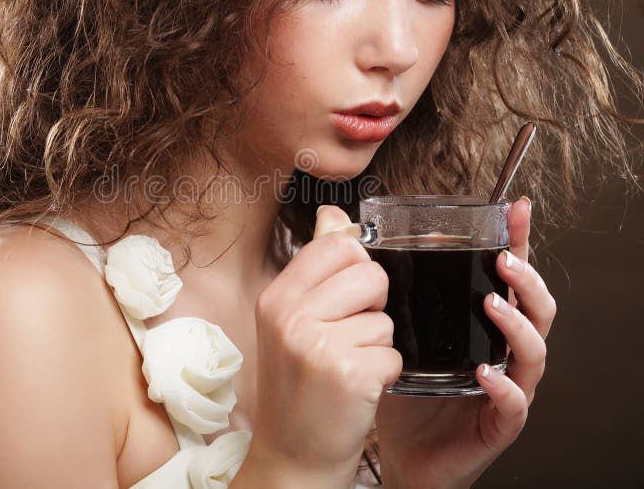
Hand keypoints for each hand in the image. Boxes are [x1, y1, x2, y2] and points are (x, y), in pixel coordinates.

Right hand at [241, 205, 401, 487]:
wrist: (292, 456)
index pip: (337, 244)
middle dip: (373, 306)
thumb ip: (317, 265)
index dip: (356, 268)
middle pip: (370, 274)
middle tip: (346, 337)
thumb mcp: (292, 320)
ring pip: (386, 318)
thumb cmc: (297, 386)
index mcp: (276, 297)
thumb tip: (335, 214)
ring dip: (377, 345)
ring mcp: (317, 346)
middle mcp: (290, 317)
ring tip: (347, 367)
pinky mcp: (349, 375)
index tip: (344, 297)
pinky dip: (385, 375)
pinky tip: (358, 390)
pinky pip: (394, 354)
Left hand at [375, 196, 555, 488]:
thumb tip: (335, 221)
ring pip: (533, 351)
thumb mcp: (380, 322)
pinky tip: (487, 372)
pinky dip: (505, 386)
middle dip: (526, 277)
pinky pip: (515, 404)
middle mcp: (498, 348)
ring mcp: (505, 385)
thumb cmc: (392, 380)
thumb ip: (363, 271)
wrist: (390, 447)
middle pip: (534, 306)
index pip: (505, 273)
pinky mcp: (496, 423)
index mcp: (475, 319)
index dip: (515, 239)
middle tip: (504, 258)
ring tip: (493, 303)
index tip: (514, 207)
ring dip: (518, 324)